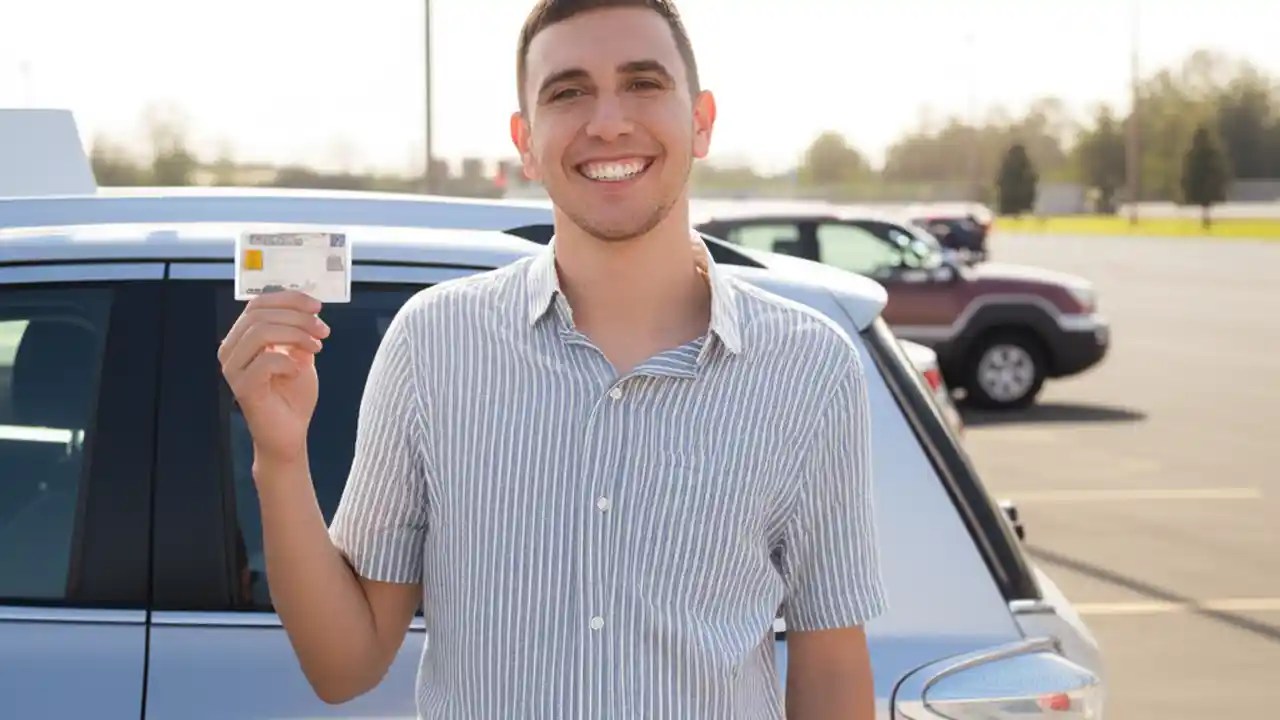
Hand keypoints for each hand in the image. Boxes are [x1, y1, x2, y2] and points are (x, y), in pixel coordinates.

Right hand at [218, 291, 329, 463]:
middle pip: (260, 314)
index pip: (258, 303)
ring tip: (316, 348)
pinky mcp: (242, 387)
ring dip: (296, 335)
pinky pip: (266, 361)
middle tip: (322, 331)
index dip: (289, 299)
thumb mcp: (299, 354)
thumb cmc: (293, 396)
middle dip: (298, 317)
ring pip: (261, 332)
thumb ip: (297, 330)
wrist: (290, 432)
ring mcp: (233, 369)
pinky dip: (289, 362)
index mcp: (242, 338)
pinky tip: (298, 372)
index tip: (318, 307)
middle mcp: (231, 350)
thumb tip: (307, 307)